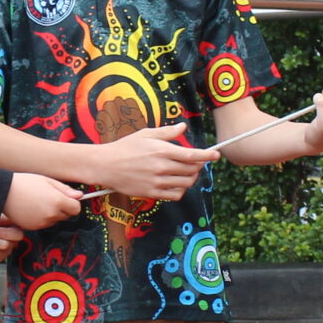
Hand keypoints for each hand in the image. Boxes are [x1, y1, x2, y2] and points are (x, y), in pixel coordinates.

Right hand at [2, 172, 83, 230]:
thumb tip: (79, 196)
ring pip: (54, 220)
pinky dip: (41, 218)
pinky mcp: (33, 228)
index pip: (76, 208)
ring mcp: (42, 223)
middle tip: (49, 197)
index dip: (72, 203)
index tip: (66, 198)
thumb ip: (65, 190)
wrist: (4, 192)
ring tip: (38, 202)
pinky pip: (43, 224)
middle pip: (66, 215)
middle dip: (62, 208)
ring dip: (51, 214)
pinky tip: (32, 209)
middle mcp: (52, 215)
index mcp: (58, 202)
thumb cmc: (25, 183)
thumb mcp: (48, 181)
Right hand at [90, 123, 216, 200]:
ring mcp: (157, 182)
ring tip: (187, 172)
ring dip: (191, 178)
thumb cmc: (125, 147)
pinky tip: (177, 184)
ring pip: (186, 183)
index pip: (191, 155)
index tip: (216, 155)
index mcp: (162, 151)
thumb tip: (183, 127)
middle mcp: (162, 167)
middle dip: (198, 166)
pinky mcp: (152, 193)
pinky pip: (175, 195)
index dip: (207, 156)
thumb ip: (167, 133)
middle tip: (197, 162)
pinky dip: (181, 190)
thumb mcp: (146, 134)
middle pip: (191, 170)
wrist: (106, 165)